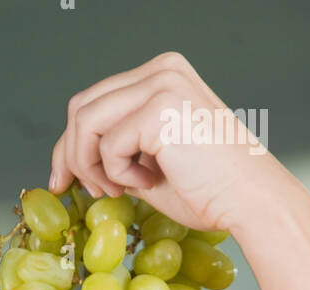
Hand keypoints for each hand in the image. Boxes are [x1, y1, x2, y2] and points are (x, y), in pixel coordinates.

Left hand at [49, 52, 286, 233]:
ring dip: (91, 165)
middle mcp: (161, 70)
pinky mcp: (159, 108)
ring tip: (120, 189)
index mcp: (161, 76)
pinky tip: (148, 182)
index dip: (68, 144)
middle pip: (81, 106)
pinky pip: (107, 143)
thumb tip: (71, 164)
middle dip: (71, 155)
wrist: (249, 200)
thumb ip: (116, 153)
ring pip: (85, 121)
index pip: (93, 102)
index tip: (61, 181)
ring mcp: (161, 84)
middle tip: (89, 192)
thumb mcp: (149, 165)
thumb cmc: (209, 190)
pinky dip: (116, 173)